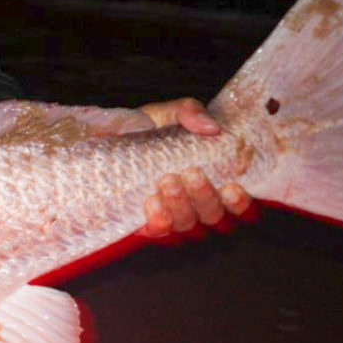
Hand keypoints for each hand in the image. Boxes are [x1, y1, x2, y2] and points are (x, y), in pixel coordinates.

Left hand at [135, 97, 251, 237]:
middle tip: (191, 173)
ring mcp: (168, 212)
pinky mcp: (143, 220)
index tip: (232, 186)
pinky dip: (160, 219)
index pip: (233, 201)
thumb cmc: (145, 128)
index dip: (238, 200)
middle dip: (204, 195)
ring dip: (181, 204)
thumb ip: (190, 112)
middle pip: (211, 214)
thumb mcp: (168, 113)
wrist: (103, 137)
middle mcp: (191, 200)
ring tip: (167, 181)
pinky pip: (157, 230)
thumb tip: (211, 127)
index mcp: (208, 177)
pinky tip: (152, 202)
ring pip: (186, 222)